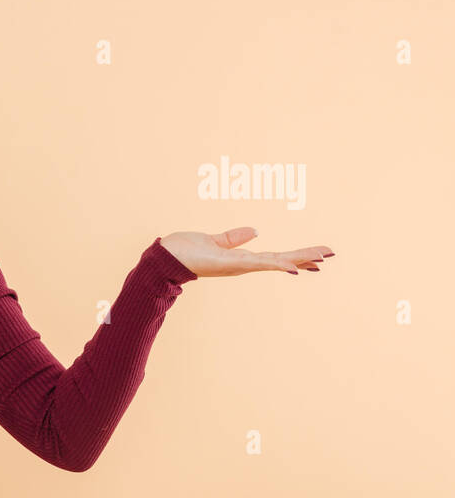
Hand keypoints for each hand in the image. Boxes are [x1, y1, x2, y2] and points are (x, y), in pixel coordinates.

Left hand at [159, 228, 333, 276]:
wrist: (167, 257)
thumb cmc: (186, 250)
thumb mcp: (215, 240)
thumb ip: (234, 237)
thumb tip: (254, 231)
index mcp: (242, 259)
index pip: (275, 256)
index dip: (296, 255)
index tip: (317, 255)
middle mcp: (244, 264)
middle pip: (281, 260)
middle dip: (306, 257)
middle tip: (331, 254)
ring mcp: (239, 265)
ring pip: (276, 261)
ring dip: (300, 259)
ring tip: (323, 257)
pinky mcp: (232, 264)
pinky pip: (259, 264)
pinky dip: (277, 265)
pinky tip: (294, 267)